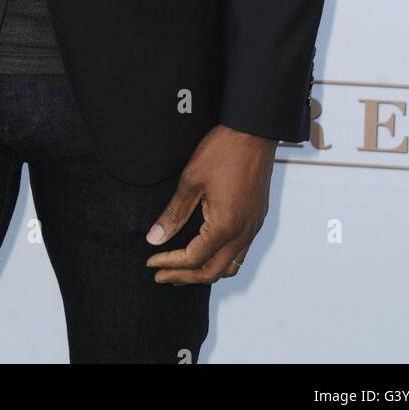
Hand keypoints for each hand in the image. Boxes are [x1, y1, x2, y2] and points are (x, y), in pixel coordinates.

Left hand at [144, 124, 276, 283]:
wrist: (254, 132)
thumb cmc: (223, 151)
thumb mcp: (191, 180)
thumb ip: (173, 213)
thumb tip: (155, 237)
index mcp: (224, 225)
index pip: (193, 259)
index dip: (169, 263)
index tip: (151, 262)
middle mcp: (243, 232)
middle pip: (212, 272)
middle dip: (184, 277)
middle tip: (161, 274)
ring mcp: (253, 227)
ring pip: (230, 266)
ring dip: (205, 272)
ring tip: (183, 270)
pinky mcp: (257, 219)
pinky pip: (241, 251)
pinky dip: (221, 259)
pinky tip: (207, 250)